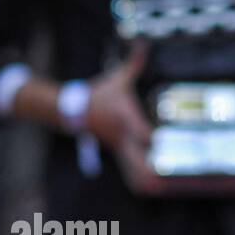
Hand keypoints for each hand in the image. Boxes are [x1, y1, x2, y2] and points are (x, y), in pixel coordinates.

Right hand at [83, 42, 162, 195]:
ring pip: (133, 164)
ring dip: (144, 177)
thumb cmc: (101, 92)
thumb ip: (134, 63)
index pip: (141, 131)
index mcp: (125, 118)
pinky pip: (130, 165)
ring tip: (156, 191)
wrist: (74, 109)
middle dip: (147, 168)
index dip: (150, 137)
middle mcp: (123, 135)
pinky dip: (137, 176)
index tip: (159, 142)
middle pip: (138, 155)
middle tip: (160, 183)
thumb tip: (143, 42)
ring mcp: (119, 144)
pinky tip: (147, 190)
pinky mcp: (118, 149)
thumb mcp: (118, 78)